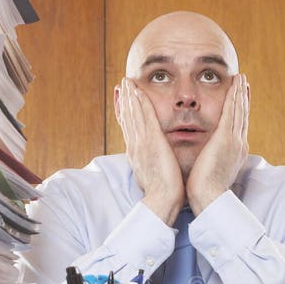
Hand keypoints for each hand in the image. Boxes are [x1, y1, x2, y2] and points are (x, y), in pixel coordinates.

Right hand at [116, 77, 183, 224]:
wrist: (161, 201)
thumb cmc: (162, 195)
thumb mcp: (154, 177)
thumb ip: (153, 166)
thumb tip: (154, 164)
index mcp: (136, 154)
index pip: (129, 129)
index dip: (125, 113)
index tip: (123, 101)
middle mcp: (135, 146)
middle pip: (127, 118)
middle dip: (124, 100)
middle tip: (122, 85)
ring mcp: (141, 142)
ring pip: (133, 113)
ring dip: (129, 96)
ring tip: (127, 81)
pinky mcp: (150, 140)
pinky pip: (144, 115)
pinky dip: (139, 101)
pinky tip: (137, 89)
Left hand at [186, 74, 248, 214]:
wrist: (208, 199)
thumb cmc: (204, 191)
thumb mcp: (210, 172)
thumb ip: (209, 161)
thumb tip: (204, 158)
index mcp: (234, 153)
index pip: (238, 127)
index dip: (240, 111)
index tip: (240, 98)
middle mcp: (239, 145)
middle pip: (242, 115)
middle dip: (243, 98)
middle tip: (244, 82)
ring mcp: (235, 140)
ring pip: (239, 110)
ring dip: (240, 92)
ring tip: (241, 77)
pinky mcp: (226, 138)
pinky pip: (232, 111)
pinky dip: (234, 96)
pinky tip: (235, 83)